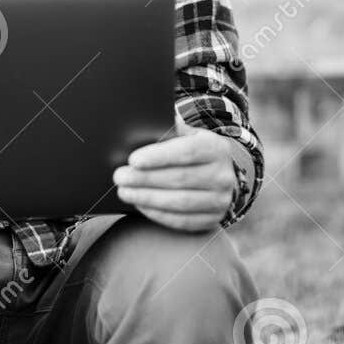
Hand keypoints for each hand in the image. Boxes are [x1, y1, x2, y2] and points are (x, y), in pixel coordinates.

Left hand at [112, 120, 235, 232]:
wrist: (221, 176)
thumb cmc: (196, 152)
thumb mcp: (191, 135)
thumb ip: (172, 129)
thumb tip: (150, 122)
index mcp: (216, 148)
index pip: (187, 152)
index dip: (159, 157)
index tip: (133, 160)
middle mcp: (223, 175)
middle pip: (180, 178)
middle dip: (145, 179)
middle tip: (120, 177)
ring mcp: (220, 200)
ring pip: (180, 202)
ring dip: (148, 198)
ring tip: (124, 192)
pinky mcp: (212, 219)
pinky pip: (182, 221)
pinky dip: (158, 214)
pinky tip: (141, 205)